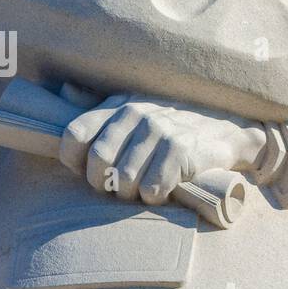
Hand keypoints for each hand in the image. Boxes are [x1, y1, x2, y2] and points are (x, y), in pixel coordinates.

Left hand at [59, 94, 264, 204]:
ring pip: (123, 179)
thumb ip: (97, 104)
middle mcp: (136, 113)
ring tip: (140, 191)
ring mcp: (159, 130)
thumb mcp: (134, 108)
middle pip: (97, 160)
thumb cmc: (168, 128)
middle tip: (115, 188)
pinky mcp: (180, 150)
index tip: (85, 172)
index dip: (72, 159)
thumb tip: (65, 91)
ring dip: (129, 194)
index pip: (75, 133)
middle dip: (101, 183)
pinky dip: (153, 197)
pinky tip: (162, 191)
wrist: (223, 132)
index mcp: (118, 105)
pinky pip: (152, 188)